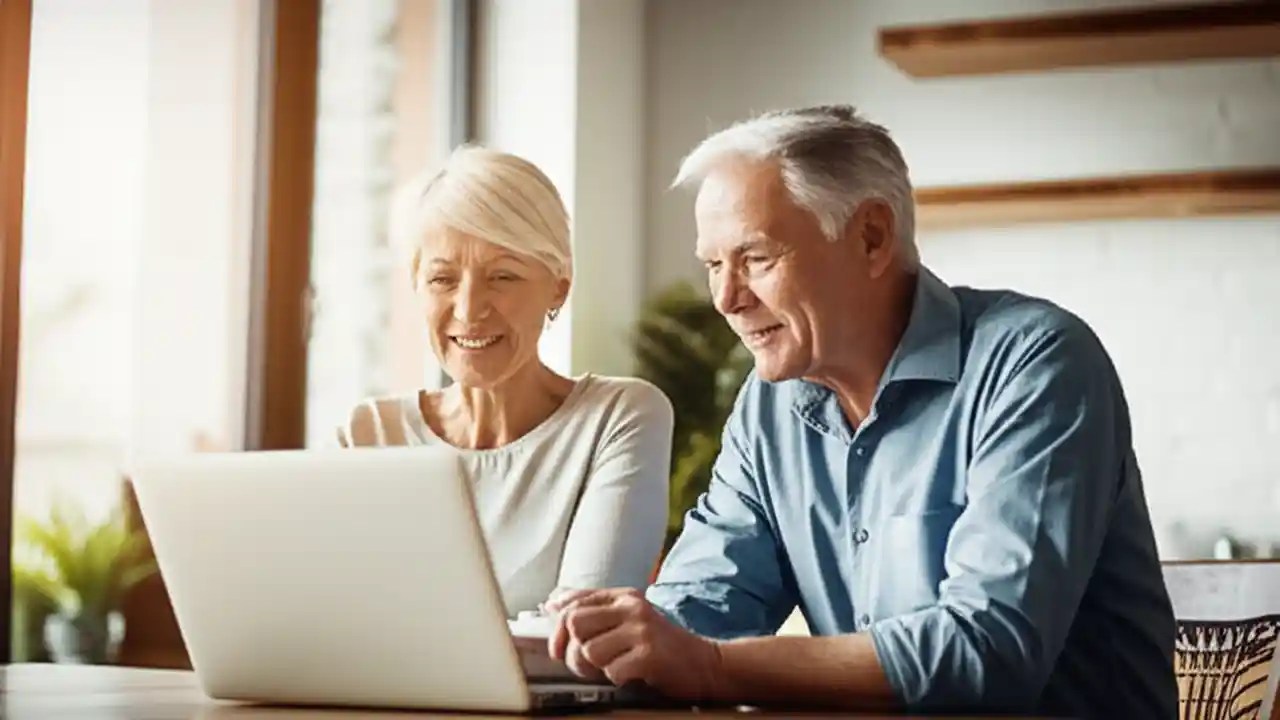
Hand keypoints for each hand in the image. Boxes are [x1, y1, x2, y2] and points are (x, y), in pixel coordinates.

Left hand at [545, 588, 724, 700]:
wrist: (705, 665)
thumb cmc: (661, 646)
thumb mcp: (627, 619)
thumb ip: (592, 609)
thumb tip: (553, 602)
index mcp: (623, 596)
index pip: (572, 603)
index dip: (558, 630)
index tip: (559, 648)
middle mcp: (632, 607)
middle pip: (575, 624)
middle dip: (574, 652)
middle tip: (590, 664)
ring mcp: (642, 629)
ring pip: (589, 651)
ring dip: (597, 668)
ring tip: (616, 667)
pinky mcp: (650, 654)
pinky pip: (611, 671)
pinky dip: (618, 679)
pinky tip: (633, 674)